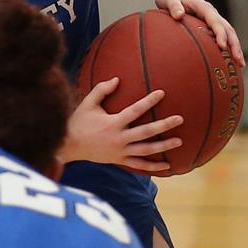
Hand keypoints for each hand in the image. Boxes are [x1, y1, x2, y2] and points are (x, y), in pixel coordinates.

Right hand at [67, 78, 182, 172]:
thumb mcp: (87, 103)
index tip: (162, 93)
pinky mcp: (118, 160)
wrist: (67, 146)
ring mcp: (120, 151)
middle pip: (146, 132)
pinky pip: (138, 166)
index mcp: (113, 123)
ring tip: (179, 141)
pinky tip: (167, 166)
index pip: (135, 110)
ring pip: (146, 150)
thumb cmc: (77, 122)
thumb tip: (117, 79)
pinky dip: (153, 168)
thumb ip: (101, 90)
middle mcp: (119, 138)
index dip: (149, 101)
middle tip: (180, 119)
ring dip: (163, 147)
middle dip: (164, 125)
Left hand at [153, 0, 244, 65]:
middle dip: (235, 45)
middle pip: (228, 30)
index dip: (220, 34)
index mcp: (205, 8)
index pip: (216, 22)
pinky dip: (228, 48)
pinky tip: (230, 62)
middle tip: (239, 61)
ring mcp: (213, 20)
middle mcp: (212, 14)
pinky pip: (222, 37)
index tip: (222, 46)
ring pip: (229, 34)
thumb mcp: (168, 0)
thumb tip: (178, 15)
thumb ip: (174, 7)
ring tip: (241, 65)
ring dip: (235, 48)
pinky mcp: (210, 25)